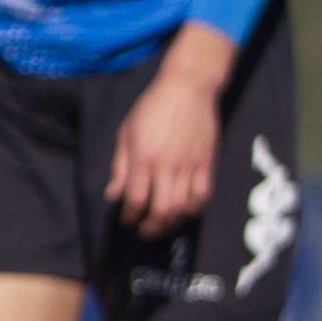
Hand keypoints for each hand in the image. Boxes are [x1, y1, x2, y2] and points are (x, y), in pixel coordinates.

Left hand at [107, 25, 235, 236]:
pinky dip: (194, 209)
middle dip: (151, 227)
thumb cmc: (151, 108)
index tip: (126, 220)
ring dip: (172, 222)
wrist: (188, 89)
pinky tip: (185, 211)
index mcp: (144, 158)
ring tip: (162, 224)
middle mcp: (168, 165)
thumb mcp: (126, 133)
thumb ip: (120, 167)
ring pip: (185, 207)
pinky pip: (204, 195)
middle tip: (143, 231)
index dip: (130, 216)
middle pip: (162, 210)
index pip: (136, 199)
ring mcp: (191, 165)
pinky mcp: (208, 163)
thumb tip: (114, 195)